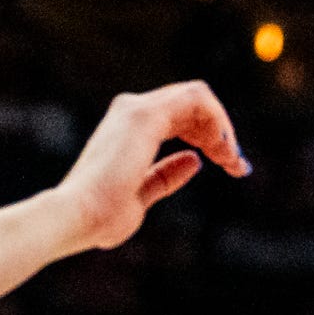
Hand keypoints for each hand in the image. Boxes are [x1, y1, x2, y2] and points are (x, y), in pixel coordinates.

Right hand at [46, 82, 248, 255]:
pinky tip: (224, 148)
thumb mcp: (141, 196)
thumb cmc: (100, 217)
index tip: (231, 165)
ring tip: (232, 160)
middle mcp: (130, 111)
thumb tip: (195, 160)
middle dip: (221, 133)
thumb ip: (166, 176)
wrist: (76, 217)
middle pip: (192, 105)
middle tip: (237, 165)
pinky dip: (218, 121)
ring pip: (198, 97)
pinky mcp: (146, 115)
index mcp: (127, 129)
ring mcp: (137, 109)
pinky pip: (197, 99)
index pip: (180, 118)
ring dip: (222, 127)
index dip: (209, 138)